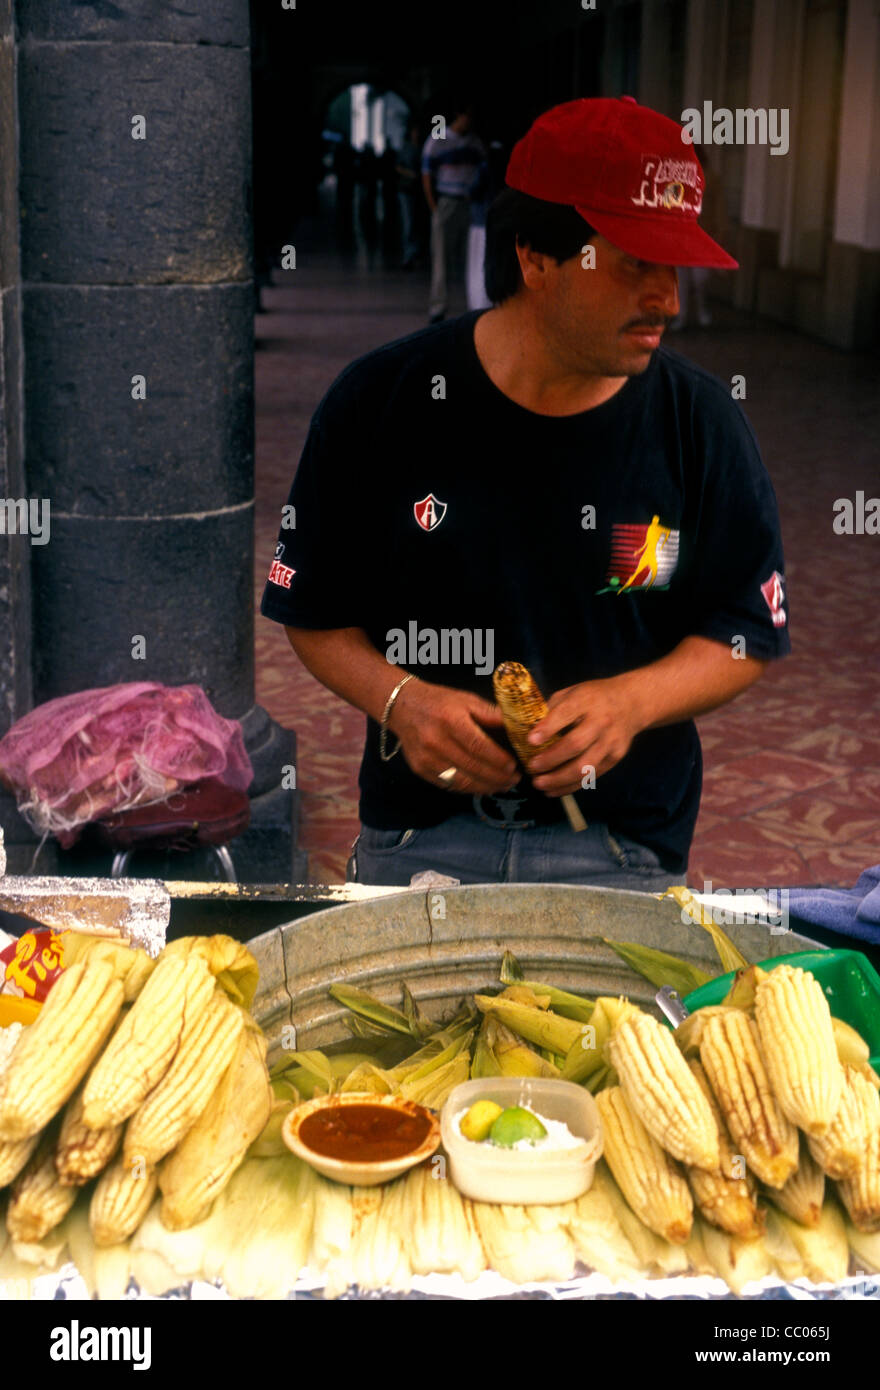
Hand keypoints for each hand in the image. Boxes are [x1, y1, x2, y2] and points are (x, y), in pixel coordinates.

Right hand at [388, 679, 517, 794]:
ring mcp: (426, 758)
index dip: (498, 760)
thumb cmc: (440, 702)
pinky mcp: (420, 769)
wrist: (402, 707)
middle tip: (515, 780)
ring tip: (503, 786)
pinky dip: (469, 788)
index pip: (478, 746)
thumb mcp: (467, 700)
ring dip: (486, 787)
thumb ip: (492, 714)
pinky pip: (449, 785)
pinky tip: (483, 786)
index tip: (513, 766)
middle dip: (497, 777)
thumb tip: (518, 727)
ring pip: (462, 781)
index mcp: (450, 720)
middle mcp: (436, 741)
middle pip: (472, 767)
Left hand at [526, 678, 642, 795]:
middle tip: (532, 767)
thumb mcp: (572, 693)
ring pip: (585, 766)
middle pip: (576, 745)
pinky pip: (591, 776)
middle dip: (551, 759)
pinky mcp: (615, 757)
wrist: (632, 703)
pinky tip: (553, 790)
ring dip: (559, 779)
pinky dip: (570, 786)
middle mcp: (601, 721)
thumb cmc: (593, 697)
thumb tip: (525, 730)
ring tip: (539, 784)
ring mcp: (610, 741)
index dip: (547, 728)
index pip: (566, 713)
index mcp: (586, 700)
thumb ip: (551, 710)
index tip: (530, 741)